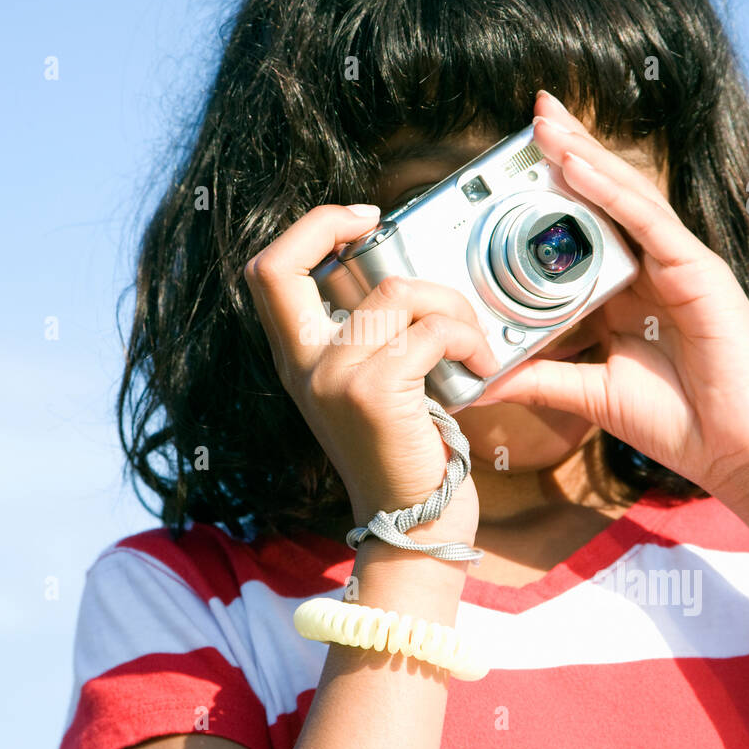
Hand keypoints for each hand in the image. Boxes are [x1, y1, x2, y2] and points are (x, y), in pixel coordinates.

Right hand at [245, 204, 499, 532]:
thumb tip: (402, 275)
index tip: (359, 222)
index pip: (267, 273)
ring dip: (449, 305)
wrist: (413, 527)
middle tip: (379, 222)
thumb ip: (365, 338)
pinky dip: (467, 340)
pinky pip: (430, 332)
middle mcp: (303, 366)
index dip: (307, 230)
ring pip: (394, 291)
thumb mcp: (366, 391)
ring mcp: (334, 377)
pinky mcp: (374, 392)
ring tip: (471, 340)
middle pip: (281, 264)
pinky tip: (481, 366)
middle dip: (329, 221)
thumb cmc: (404, 455)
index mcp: (298, 360)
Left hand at [483, 91, 748, 505]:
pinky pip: (648, 221)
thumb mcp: (588, 392)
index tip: (517, 162)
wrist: (738, 453)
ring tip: (547, 123)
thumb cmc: (678, 422)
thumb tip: (479, 378)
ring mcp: (678, 265)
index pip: (587, 227)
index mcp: (628, 291)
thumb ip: (537, 377)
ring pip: (625, 197)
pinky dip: (610, 192)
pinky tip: (577, 165)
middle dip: (570, 151)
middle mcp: (653, 269)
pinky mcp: (698, 271)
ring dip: (584, 155)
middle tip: (534, 112)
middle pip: (606, 198)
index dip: (556, 190)